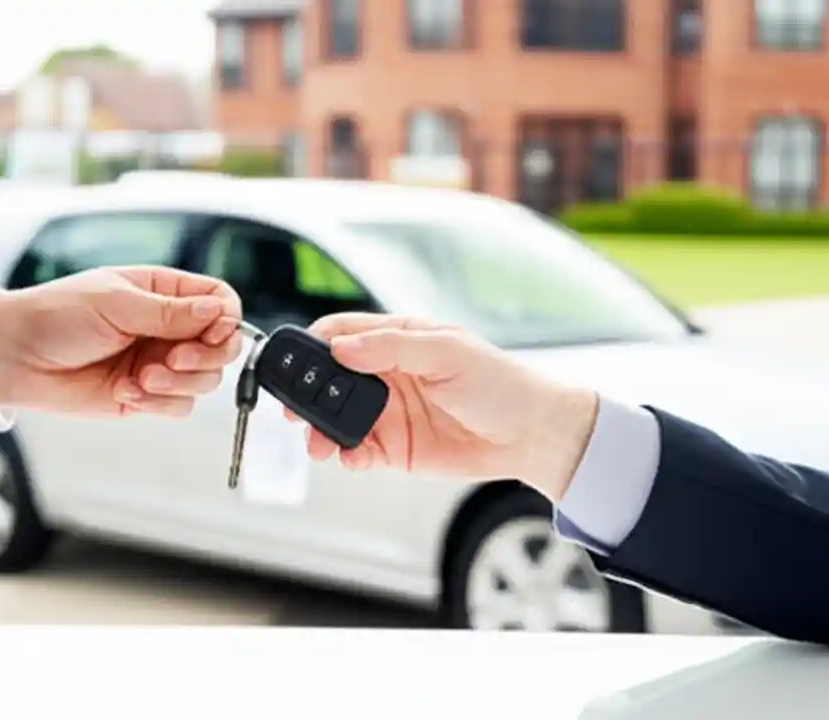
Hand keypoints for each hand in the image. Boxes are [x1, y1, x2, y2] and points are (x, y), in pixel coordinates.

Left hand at [0, 266, 241, 416]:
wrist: (13, 357)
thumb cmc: (55, 315)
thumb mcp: (116, 303)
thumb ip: (171, 312)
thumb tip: (218, 311)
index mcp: (163, 292)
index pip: (220, 302)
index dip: (225, 320)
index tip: (212, 333)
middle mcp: (168, 328)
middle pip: (221, 346)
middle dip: (204, 358)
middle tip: (173, 358)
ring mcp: (159, 362)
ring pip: (204, 381)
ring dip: (177, 383)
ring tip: (139, 377)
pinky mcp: (147, 395)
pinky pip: (178, 406)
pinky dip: (157, 403)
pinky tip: (124, 390)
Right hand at [293, 314, 598, 501]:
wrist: (532, 434)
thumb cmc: (500, 383)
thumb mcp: (448, 351)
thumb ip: (392, 346)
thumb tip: (343, 347)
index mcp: (399, 340)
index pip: (342, 334)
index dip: (315, 345)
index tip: (295, 360)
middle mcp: (387, 374)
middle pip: (330, 379)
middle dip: (308, 394)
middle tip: (295, 411)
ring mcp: (389, 412)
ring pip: (337, 418)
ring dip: (320, 430)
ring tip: (318, 443)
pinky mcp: (395, 448)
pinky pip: (357, 452)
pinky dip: (345, 456)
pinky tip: (348, 458)